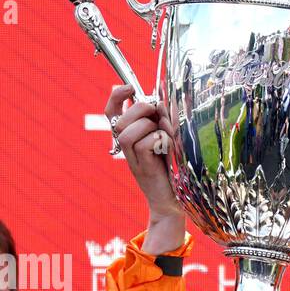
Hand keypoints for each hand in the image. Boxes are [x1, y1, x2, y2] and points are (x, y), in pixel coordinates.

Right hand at [105, 83, 182, 227]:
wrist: (175, 203)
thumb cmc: (174, 169)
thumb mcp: (168, 139)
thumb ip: (162, 120)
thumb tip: (162, 95)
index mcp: (131, 138)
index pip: (112, 113)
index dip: (116, 96)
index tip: (131, 87)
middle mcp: (127, 149)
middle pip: (118, 121)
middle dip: (139, 109)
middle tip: (157, 115)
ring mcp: (134, 160)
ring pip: (126, 133)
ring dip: (147, 126)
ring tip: (163, 134)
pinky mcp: (144, 170)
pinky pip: (143, 145)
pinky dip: (158, 140)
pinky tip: (168, 147)